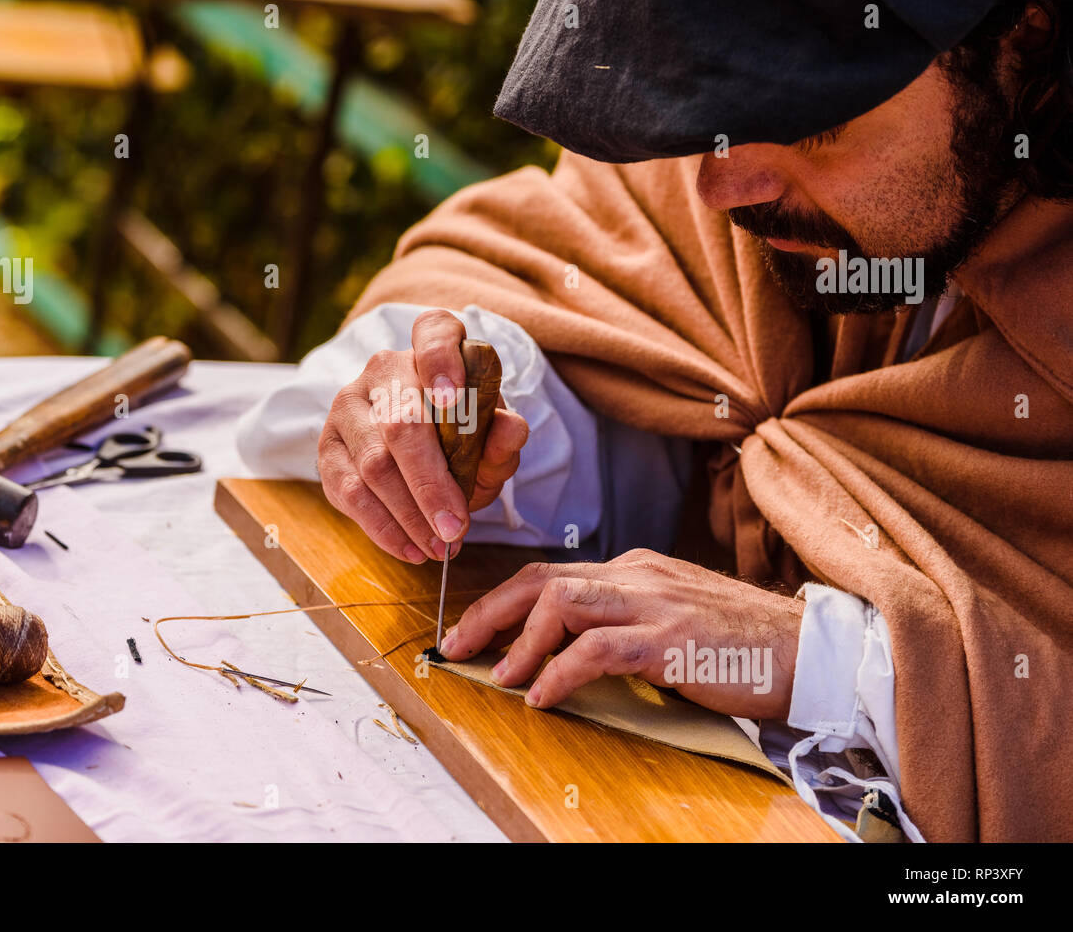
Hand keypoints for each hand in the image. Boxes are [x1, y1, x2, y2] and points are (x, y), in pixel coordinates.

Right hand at [317, 310, 528, 563]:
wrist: (415, 448)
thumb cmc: (460, 436)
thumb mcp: (489, 435)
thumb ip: (502, 435)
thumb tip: (511, 430)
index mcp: (431, 347)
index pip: (434, 333)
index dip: (441, 360)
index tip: (453, 397)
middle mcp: (383, 369)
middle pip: (401, 422)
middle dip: (430, 483)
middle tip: (455, 527)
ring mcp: (348, 406)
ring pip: (374, 464)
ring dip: (408, 515)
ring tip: (438, 547)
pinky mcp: (326, 446)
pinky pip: (348, 491)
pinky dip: (383, 527)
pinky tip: (409, 547)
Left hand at [438, 549, 803, 719]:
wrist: (809, 651)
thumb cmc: (741, 643)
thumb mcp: (672, 618)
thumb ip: (624, 622)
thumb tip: (566, 650)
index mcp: (635, 570)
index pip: (551, 573)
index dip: (502, 601)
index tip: (472, 631)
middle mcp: (638, 575)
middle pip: (542, 580)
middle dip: (490, 613)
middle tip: (457, 647)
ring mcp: (654, 602)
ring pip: (562, 603)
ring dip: (520, 643)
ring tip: (500, 677)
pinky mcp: (671, 638)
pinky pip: (599, 649)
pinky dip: (562, 672)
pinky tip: (545, 697)